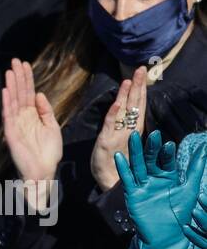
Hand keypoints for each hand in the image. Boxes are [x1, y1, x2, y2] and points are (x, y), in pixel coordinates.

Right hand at [1, 59, 61, 188]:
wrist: (44, 171)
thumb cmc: (49, 152)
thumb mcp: (53, 126)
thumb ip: (46, 110)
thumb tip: (39, 94)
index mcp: (33, 115)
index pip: (29, 93)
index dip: (27, 79)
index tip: (25, 64)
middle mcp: (23, 118)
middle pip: (20, 93)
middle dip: (18, 77)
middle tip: (15, 60)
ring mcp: (16, 125)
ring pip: (12, 101)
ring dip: (11, 86)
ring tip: (10, 71)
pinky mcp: (11, 134)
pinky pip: (8, 116)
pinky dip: (6, 103)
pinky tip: (6, 91)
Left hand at [92, 67, 148, 190]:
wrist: (110, 178)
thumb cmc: (116, 159)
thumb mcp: (120, 138)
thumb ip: (123, 124)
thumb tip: (124, 108)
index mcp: (133, 128)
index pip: (138, 104)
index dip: (140, 88)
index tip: (141, 73)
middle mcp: (129, 129)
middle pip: (135, 103)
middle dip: (137, 86)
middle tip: (141, 69)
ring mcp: (119, 134)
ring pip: (125, 111)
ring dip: (127, 94)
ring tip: (130, 80)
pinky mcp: (107, 141)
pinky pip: (111, 125)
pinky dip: (114, 114)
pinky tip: (117, 103)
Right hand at [119, 131, 204, 248]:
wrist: (167, 236)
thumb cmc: (180, 215)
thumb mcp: (189, 189)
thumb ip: (195, 168)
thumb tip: (206, 148)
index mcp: (168, 177)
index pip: (166, 160)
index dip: (167, 152)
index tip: (169, 143)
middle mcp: (153, 180)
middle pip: (150, 159)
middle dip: (151, 147)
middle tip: (153, 134)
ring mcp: (142, 187)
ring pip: (137, 166)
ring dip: (134, 152)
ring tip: (133, 136)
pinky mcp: (132, 196)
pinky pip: (127, 180)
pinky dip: (123, 168)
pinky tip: (118, 157)